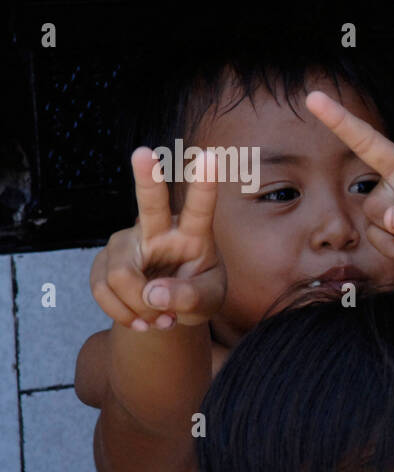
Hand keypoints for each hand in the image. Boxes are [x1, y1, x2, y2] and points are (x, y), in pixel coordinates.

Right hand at [90, 147, 224, 329]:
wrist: (168, 310)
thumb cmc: (197, 295)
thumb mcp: (208, 302)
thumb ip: (190, 298)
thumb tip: (154, 294)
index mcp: (195, 235)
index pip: (201, 209)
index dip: (205, 185)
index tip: (212, 156)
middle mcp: (159, 231)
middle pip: (150, 205)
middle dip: (147, 179)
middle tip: (143, 152)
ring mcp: (127, 244)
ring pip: (121, 276)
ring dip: (140, 308)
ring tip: (160, 319)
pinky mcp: (102, 262)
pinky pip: (103, 291)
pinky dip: (123, 314)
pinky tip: (140, 319)